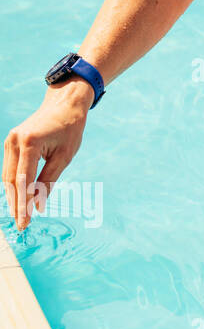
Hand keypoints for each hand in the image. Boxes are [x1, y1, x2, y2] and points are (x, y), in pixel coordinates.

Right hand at [3, 81, 92, 229]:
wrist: (65, 103)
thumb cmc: (70, 128)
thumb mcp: (64, 156)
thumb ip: (49, 180)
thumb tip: (38, 205)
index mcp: (29, 143)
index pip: (23, 181)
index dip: (23, 204)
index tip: (25, 222)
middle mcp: (14, 141)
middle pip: (11, 181)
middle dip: (16, 204)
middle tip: (22, 224)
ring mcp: (10, 141)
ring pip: (7, 176)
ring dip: (13, 196)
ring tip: (20, 215)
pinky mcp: (11, 142)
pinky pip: (10, 168)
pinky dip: (14, 184)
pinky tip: (19, 198)